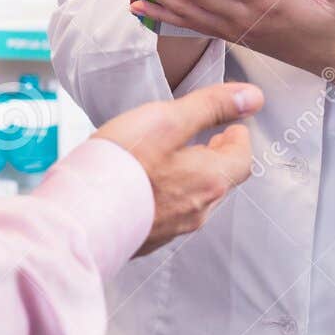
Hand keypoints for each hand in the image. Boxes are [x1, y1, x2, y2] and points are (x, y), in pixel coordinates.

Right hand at [94, 81, 263, 256]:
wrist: (83, 213)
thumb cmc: (123, 165)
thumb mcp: (168, 120)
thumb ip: (210, 107)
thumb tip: (251, 97)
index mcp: (210, 179)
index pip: (243, 158)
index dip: (238, 138)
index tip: (231, 127)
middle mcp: (198, 209)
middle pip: (221, 180)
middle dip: (217, 157)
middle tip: (208, 141)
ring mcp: (174, 227)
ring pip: (195, 198)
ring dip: (192, 177)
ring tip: (175, 159)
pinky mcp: (150, 237)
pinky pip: (170, 214)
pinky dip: (168, 195)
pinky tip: (147, 184)